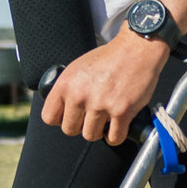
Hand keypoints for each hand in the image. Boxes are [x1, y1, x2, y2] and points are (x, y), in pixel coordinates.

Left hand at [40, 29, 171, 146]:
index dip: (60, 119)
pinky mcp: (122, 111)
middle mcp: (80, 95)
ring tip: (106, 119)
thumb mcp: (78, 67)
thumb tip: (62, 110)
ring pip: (91, 136)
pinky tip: (118, 126)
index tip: (71, 116)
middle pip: (70, 130)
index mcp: (66, 84)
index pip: (49, 117)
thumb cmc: (110, 57)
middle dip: (81, 126)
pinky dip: (116, 136)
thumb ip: (68, 88)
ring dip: (100, 131)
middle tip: (92, 117)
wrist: (137, 49)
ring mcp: (101, 104)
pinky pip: (114, 138)